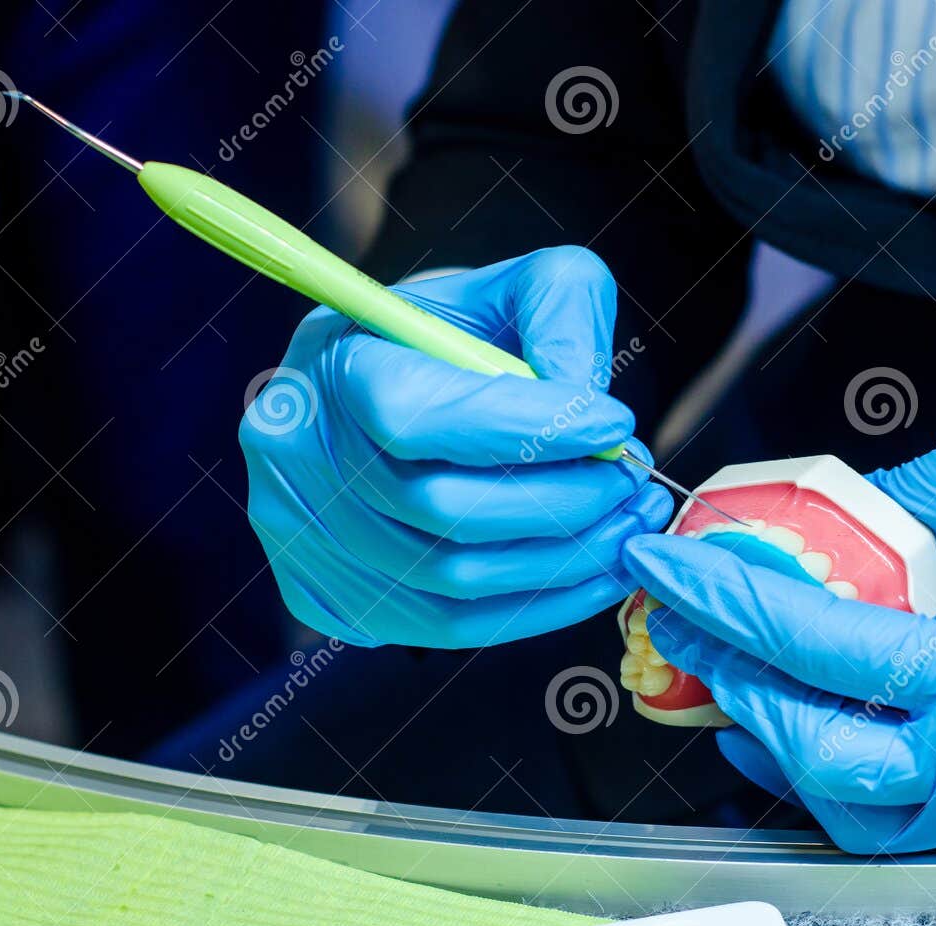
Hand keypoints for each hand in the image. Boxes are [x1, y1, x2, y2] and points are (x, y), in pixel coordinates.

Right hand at [241, 247, 669, 646]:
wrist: (374, 394)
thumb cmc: (448, 337)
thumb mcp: (506, 288)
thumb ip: (559, 313)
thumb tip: (592, 406)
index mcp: (334, 367)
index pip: (421, 418)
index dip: (527, 429)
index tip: (615, 424)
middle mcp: (301, 462)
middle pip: (444, 512)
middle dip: (564, 502)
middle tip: (634, 481)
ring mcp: (312, 543)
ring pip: (457, 581)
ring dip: (567, 560)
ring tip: (630, 520)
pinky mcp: (341, 601)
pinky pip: (456, 625)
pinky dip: (542, 605)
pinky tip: (596, 568)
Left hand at [623, 408, 935, 852]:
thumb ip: (883, 508)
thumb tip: (799, 532)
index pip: (819, 646)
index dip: (724, 601)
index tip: (662, 567)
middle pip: (823, 761)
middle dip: (741, 693)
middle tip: (692, 633)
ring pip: (867, 816)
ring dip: (789, 756)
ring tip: (742, 690)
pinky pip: (925, 813)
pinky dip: (859, 774)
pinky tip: (823, 723)